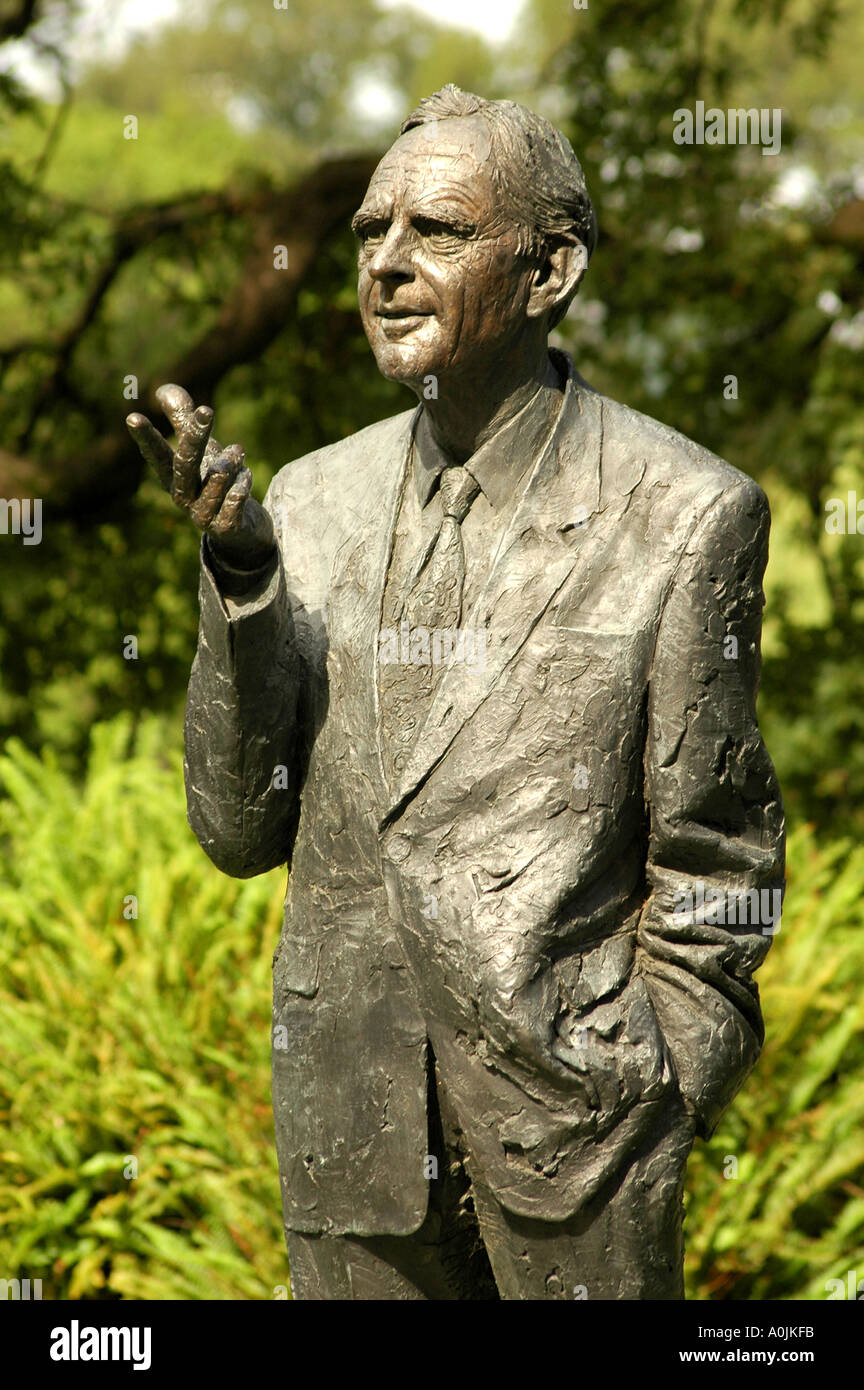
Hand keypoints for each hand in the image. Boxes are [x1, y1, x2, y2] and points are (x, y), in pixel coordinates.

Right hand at [126, 384, 275, 572]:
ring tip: (239, 450)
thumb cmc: (214, 485)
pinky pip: (233, 503)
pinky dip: (241, 485)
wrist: (240, 531)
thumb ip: (183, 421)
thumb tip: (163, 389)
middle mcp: (183, 497)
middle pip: (184, 465)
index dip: (146, 437)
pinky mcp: (224, 528)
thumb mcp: (201, 452)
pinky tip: (246, 477)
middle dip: (194, 436)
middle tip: (207, 409)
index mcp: (171, 477)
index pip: (155, 454)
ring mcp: (202, 515)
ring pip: (214, 482)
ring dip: (229, 463)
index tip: (133, 417)